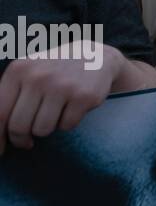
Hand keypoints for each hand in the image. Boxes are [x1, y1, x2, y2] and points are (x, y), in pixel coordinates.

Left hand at [0, 43, 121, 153]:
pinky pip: (66, 126)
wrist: (96, 55)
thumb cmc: (54, 70)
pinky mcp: (84, 96)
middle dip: (22, 139)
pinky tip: (71, 108)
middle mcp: (38, 76)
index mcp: (19, 70)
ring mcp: (62, 86)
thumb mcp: (27, 72)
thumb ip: (8, 96)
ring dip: (46, 129)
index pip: (0, 114)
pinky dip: (67, 122)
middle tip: (26, 141)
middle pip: (19, 126)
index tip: (1, 150)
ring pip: (42, 130)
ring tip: (52, 115)